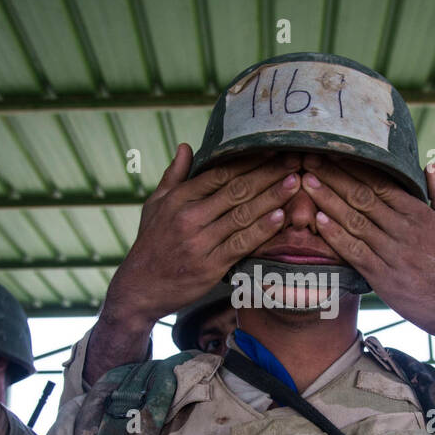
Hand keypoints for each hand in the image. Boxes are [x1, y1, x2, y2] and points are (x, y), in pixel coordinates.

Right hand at [106, 143, 303, 325]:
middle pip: (236, 189)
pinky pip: (241, 244)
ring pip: (242, 214)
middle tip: (293, 159)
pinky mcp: (210, 266)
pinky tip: (280, 217)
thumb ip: (173, 176)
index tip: (272, 149)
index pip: (220, 173)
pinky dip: (261, 230)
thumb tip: (186, 146)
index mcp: (178, 199)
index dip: (249, 160)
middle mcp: (189, 217)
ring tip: (295, 182)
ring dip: (272, 197)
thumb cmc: (150, 244)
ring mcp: (200, 242)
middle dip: (268, 173)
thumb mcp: (154, 205)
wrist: (139, 289)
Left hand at [301, 155, 434, 398]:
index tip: (332, 152)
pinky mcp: (383, 277)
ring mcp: (394, 253)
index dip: (354, 167)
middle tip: (309, 158)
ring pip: (355, 221)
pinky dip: (336, 235)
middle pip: (363, 196)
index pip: (381, 183)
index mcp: (419, 213)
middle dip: (334, 176)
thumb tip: (430, 165)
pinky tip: (318, 221)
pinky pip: (355, 251)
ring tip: (307, 183)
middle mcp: (405, 229)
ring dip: (328, 200)